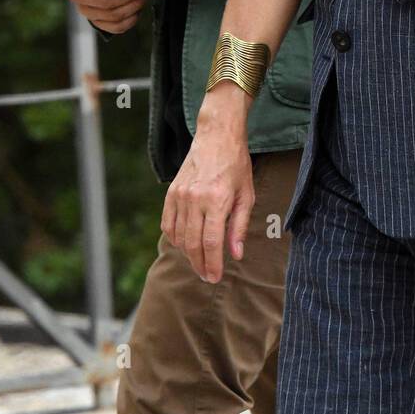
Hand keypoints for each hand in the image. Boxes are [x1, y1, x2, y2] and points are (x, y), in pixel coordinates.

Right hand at [161, 94, 253, 281]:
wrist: (216, 137)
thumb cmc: (237, 165)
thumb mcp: (246, 195)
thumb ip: (239, 226)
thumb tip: (236, 255)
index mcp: (216, 200)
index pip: (211, 242)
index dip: (212, 264)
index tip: (215, 277)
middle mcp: (195, 199)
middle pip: (193, 243)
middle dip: (200, 264)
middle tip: (207, 276)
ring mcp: (180, 195)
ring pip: (179, 236)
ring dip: (188, 254)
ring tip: (199, 263)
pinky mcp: (171, 193)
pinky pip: (168, 224)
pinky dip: (174, 238)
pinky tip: (184, 245)